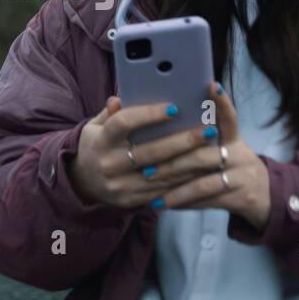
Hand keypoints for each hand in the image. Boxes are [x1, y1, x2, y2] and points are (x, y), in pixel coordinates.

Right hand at [70, 96, 220, 208]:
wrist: (82, 183)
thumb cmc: (96, 146)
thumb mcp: (94, 126)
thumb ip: (110, 113)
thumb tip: (121, 98)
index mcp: (100, 141)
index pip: (123, 124)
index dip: (148, 115)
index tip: (174, 107)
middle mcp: (109, 165)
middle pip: (150, 152)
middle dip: (183, 141)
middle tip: (209, 130)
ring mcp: (120, 186)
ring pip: (162, 175)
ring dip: (192, 164)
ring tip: (216, 151)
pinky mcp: (131, 201)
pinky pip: (163, 191)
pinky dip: (185, 182)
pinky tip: (204, 172)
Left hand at [157, 84, 270, 230]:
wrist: (268, 196)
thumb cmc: (235, 167)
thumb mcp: (228, 149)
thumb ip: (203, 140)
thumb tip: (165, 128)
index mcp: (234, 139)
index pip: (229, 117)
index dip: (222, 102)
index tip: (211, 85)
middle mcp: (240, 155)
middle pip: (202, 156)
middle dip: (172, 163)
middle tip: (147, 168)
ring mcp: (242, 178)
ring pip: (203, 183)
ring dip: (174, 189)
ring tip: (152, 193)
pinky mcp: (241, 198)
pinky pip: (207, 201)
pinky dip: (184, 204)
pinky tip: (163, 205)